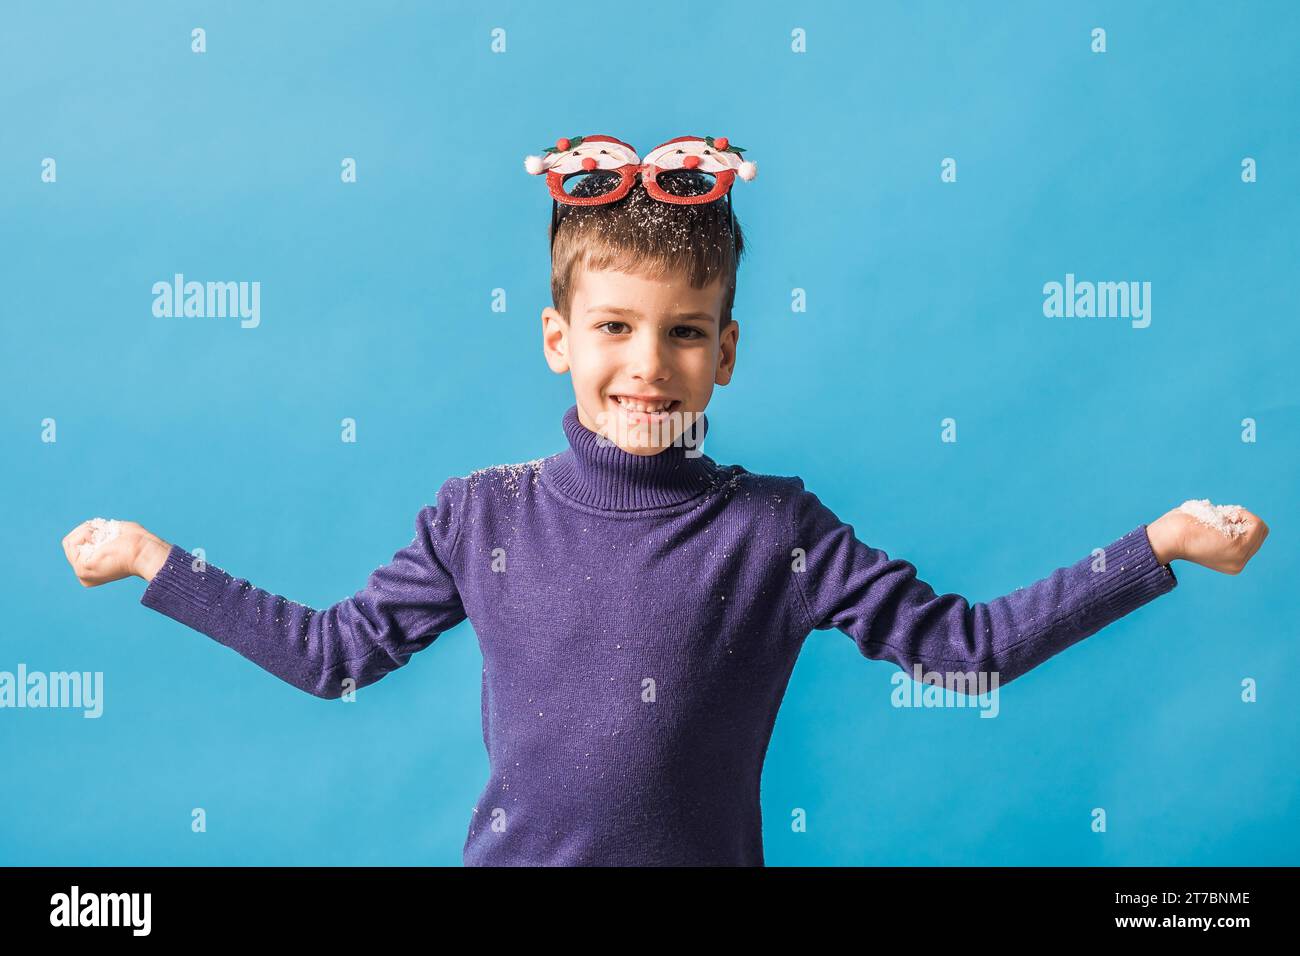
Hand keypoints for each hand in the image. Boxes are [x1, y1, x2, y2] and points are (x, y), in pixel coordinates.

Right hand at [61, 519, 170, 585]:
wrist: (145, 551)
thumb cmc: (137, 541)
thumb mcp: (115, 536)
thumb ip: (103, 535)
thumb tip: (95, 529)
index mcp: (93, 571)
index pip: (76, 546)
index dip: (88, 533)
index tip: (106, 533)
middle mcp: (86, 575)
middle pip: (70, 544)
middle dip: (85, 530)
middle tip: (104, 532)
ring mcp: (83, 574)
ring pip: (69, 542)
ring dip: (85, 531)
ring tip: (103, 535)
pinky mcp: (83, 568)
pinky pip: (72, 543)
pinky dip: (85, 533)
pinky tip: (101, 538)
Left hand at [1145, 506, 1267, 574]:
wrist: (1167, 537)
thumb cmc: (1179, 528)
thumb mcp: (1207, 532)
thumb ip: (1222, 531)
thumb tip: (1228, 519)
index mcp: (1231, 562)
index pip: (1252, 538)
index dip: (1238, 523)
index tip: (1216, 523)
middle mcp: (1238, 564)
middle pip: (1259, 533)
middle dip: (1241, 519)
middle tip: (1217, 521)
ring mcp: (1240, 557)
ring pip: (1259, 527)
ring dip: (1239, 516)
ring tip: (1217, 521)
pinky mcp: (1239, 547)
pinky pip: (1256, 524)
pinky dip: (1240, 514)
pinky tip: (1220, 520)